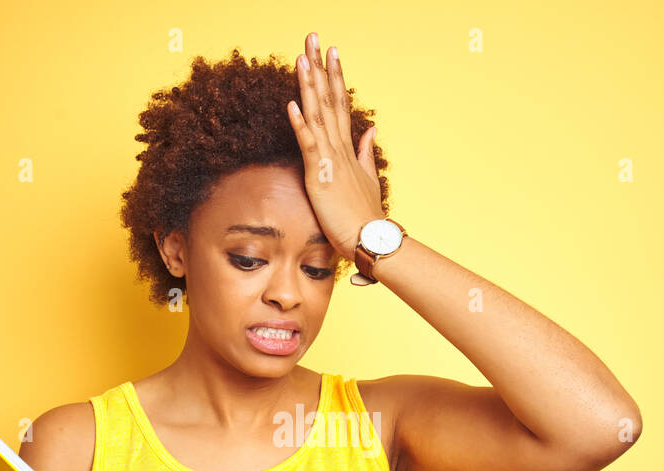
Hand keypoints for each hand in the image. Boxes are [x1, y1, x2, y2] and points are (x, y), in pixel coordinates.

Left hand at [286, 32, 384, 261]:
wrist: (372, 240)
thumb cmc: (366, 217)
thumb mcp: (368, 180)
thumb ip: (366, 153)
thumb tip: (371, 130)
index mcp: (347, 150)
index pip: (340, 105)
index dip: (335, 77)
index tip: (331, 53)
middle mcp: (340, 149)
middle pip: (329, 100)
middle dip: (321, 68)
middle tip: (314, 38)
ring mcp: (331, 161)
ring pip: (318, 116)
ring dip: (309, 86)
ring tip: (301, 58)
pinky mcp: (321, 176)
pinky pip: (309, 145)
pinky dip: (300, 125)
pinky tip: (291, 104)